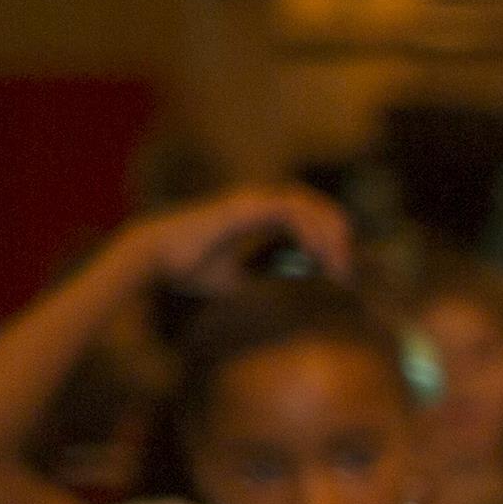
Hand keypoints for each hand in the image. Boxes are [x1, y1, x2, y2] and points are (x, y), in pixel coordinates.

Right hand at [121, 185, 351, 296]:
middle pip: (315, 209)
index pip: (308, 217)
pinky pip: (289, 212)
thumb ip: (263, 281)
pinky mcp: (244, 208)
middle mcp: (257, 203)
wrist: (155, 258)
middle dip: (338, 237)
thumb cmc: (188, 269)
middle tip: (347, 271)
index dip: (330, 240)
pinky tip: (318, 256)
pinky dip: (309, 231)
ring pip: (308, 207)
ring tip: (338, 266)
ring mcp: (251, 201)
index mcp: (258, 215)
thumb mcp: (238, 281)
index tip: (340, 272)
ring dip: (329, 235)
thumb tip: (290, 302)